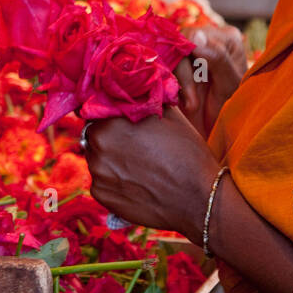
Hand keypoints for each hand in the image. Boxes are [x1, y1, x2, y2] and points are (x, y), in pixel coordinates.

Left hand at [83, 106, 220, 239]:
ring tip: (138, 165)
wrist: (199, 198)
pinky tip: (136, 182)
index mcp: (111, 120)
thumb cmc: (188, 153)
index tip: (122, 120)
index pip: (97, 109)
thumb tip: (135, 94)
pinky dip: (113, 181)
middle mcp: (98, 145)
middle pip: (94, 134)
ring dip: (110, 158)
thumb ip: (144, 102)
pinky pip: (102, 182)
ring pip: (97, 158)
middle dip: (108, 136)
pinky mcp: (101, 195)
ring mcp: (97, 172)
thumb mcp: (169, 114)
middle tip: (132, 144)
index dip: (110, 114)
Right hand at [175, 24, 247, 137]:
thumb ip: (218, 59)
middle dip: (184, 75)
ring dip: (179, 84)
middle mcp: (207, 41)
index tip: (196, 84)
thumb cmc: (235, 108)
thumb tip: (196, 37)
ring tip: (192, 106)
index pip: (197, 35)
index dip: (189, 57)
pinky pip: (163, 69)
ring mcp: (190, 55)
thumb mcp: (230, 85)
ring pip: (168, 57)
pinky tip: (182, 102)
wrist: (223, 129)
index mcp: (226, 39)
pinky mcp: (176, 69)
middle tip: (193, 104)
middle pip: (179, 44)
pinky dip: (170, 87)